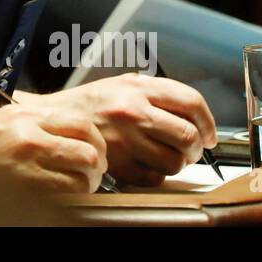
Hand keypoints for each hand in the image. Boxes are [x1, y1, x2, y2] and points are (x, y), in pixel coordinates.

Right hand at [0, 102, 107, 194]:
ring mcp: (28, 165)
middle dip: (96, 162)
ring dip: (87, 183)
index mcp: (22, 116)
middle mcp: (27, 136)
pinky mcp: (28, 192)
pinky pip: (68, 196)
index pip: (80, 122)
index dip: (94, 139)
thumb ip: (34, 123)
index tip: (93, 149)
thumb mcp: (0, 126)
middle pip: (88, 146)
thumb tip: (72, 132)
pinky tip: (63, 199)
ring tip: (78, 188)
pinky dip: (73, 200)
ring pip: (83, 173)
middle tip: (92, 171)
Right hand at [15, 73, 217, 185]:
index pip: (191, 102)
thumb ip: (155, 92)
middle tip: (192, 149)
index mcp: (137, 87)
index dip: (207, 121)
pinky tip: (146, 166)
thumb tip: (194, 111)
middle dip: (196, 147)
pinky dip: (156, 176)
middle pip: (187, 135)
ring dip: (178, 163)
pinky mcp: (116, 163)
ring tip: (168, 158)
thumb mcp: (122, 84)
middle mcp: (132, 111)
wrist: (53, 122)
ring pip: (174, 160)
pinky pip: (153, 177)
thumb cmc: (87, 105)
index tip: (208, 133)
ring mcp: (124, 139)